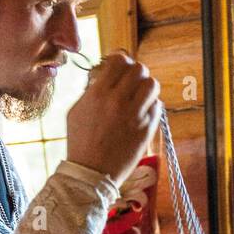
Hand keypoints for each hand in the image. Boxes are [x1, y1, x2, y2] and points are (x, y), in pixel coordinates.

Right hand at [65, 51, 161, 187]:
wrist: (91, 173)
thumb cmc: (80, 142)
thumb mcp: (76, 110)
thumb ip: (91, 90)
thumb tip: (104, 75)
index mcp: (98, 93)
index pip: (119, 60)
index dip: (121, 60)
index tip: (120, 67)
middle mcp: (118, 101)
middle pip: (139, 69)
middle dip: (135, 73)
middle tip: (131, 82)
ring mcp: (135, 116)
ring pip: (152, 85)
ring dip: (147, 87)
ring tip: (140, 96)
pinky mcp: (146, 130)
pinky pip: (157, 106)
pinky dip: (151, 106)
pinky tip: (142, 112)